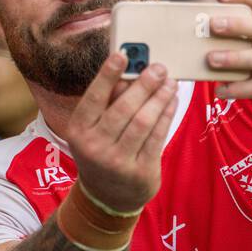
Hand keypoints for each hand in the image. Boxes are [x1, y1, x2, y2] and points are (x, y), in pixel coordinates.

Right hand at [66, 53, 178, 214]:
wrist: (107, 196)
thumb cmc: (101, 150)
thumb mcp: (93, 129)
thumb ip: (108, 102)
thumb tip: (131, 70)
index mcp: (79, 130)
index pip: (93, 97)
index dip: (108, 74)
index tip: (123, 54)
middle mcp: (95, 146)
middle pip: (123, 109)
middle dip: (144, 84)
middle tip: (158, 67)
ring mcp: (118, 161)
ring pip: (143, 122)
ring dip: (159, 98)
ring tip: (169, 82)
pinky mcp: (140, 171)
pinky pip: (157, 137)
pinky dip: (166, 115)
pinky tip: (172, 100)